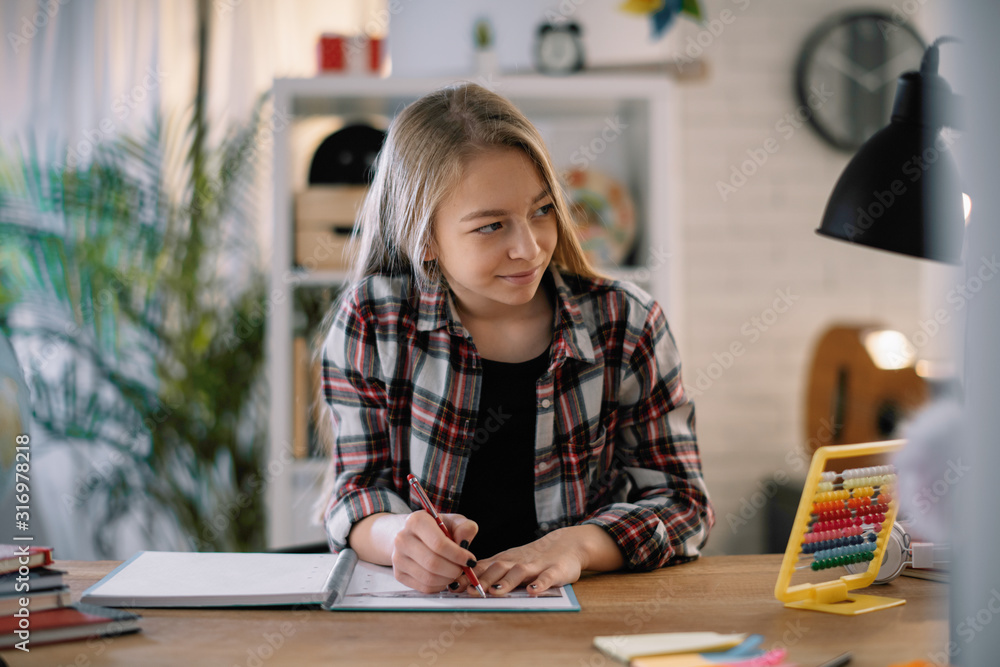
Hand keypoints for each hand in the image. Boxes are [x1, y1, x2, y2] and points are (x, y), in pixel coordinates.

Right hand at [389, 511, 479, 593]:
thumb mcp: (452, 521)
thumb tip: (465, 543)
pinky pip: (423, 587)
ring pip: (428, 578)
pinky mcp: (398, 574)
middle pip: (433, 563)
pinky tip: (444, 577)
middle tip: (463, 568)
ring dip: (448, 579)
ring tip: (455, 572)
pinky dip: (439, 586)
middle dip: (454, 570)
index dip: (458, 555)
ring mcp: (398, 558)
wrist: (410, 535)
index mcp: (416, 521)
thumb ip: (465, 527)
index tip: (470, 560)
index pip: (439, 544)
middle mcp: (402, 539)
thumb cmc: (435, 528)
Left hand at [473, 525, 623, 595]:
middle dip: (482, 580)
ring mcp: (536, 565)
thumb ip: (488, 572)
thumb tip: (459, 584)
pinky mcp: (556, 570)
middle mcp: (517, 561)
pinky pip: (548, 577)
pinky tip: (533, 591)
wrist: (566, 544)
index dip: (467, 576)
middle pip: (497, 569)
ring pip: (519, 572)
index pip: (482, 568)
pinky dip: (540, 584)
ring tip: (495, 592)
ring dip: (506, 582)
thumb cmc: (532, 558)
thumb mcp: (508, 562)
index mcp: (504, 560)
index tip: (451, 586)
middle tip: (468, 591)